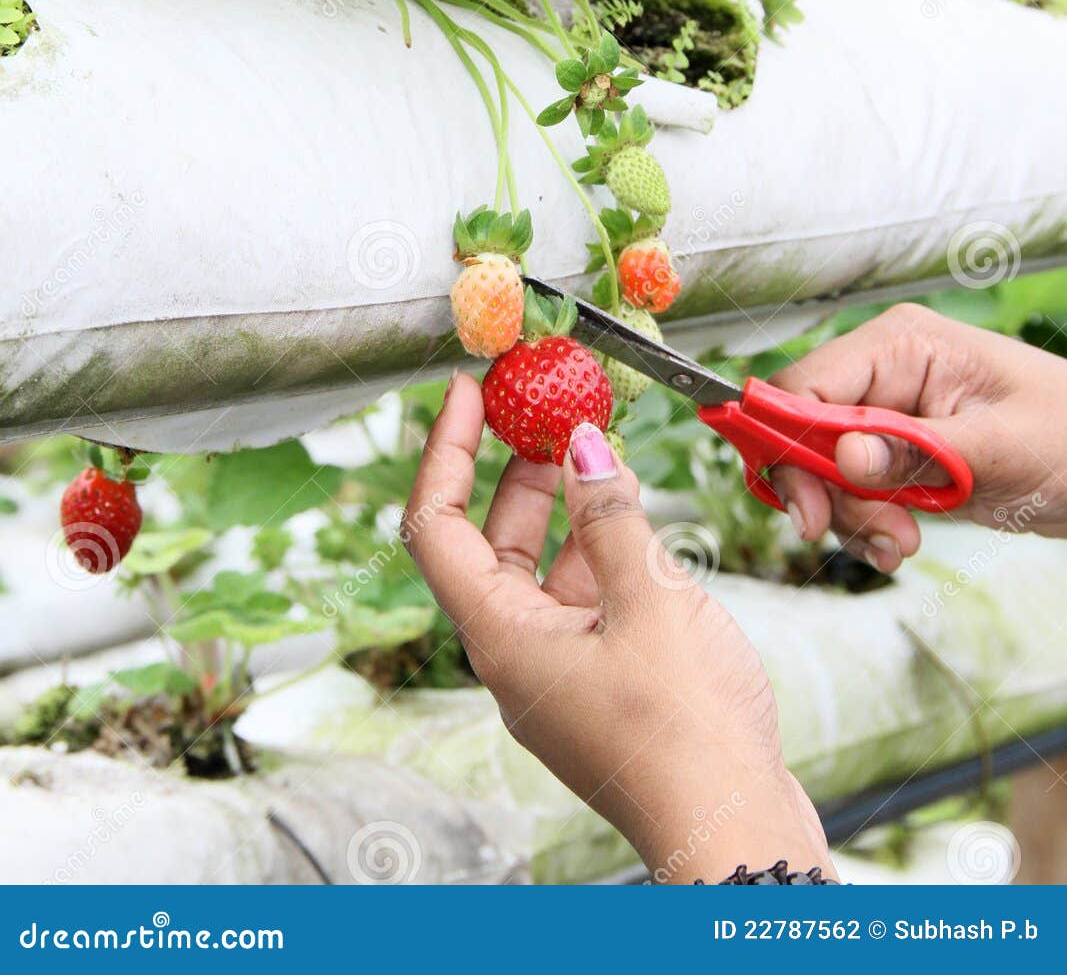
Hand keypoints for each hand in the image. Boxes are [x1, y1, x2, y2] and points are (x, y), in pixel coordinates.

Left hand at [403, 373, 831, 882]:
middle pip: (491, 540)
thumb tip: (579, 444)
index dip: (444, 451)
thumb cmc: (687, 733)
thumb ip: (610, 516)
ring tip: (601, 446)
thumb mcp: (649, 602)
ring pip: (544, 566)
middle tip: (544, 406)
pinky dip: (603, 546)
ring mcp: (560, 670)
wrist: (736, 833)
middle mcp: (518, 653)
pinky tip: (636, 513)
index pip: (437, 526)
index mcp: (502, 637)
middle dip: (514, 468)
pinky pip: (585, 596)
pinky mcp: (603, 681)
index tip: (465, 391)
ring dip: (567, 504)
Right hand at [769, 303, 1066, 573]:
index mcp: (899, 344)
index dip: (790, 443)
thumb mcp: (999, 447)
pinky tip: (897, 545)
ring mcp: (884, 416)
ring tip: (901, 544)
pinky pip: (849, 491)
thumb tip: (845, 457)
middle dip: (828, 492)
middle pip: (803, 431)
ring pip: (820, 470)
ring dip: (851, 517)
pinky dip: (863, 525)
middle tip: (873, 535)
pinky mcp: (893, 455)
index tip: (808, 506)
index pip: (806, 384)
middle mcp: (880, 374)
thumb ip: (918, 451)